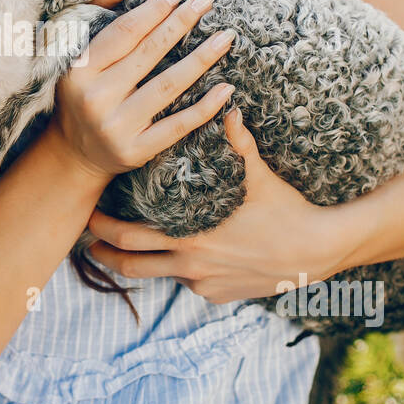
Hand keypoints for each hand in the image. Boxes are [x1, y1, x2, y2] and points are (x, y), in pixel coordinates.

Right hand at [49, 0, 236, 183]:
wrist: (74, 153)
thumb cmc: (79, 92)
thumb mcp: (77, 53)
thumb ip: (99, 12)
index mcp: (79, 70)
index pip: (123, 34)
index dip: (152, 12)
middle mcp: (96, 98)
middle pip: (149, 54)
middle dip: (181, 23)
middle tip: (207, 1)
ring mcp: (117, 127)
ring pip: (168, 86)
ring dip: (201, 59)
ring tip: (225, 37)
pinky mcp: (136, 150)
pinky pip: (177, 126)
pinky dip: (204, 107)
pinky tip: (226, 88)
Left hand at [84, 105, 348, 301]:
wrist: (317, 253)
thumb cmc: (287, 211)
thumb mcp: (259, 175)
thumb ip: (238, 143)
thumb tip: (227, 106)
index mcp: (190, 235)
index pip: (128, 237)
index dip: (102, 230)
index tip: (88, 216)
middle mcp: (190, 265)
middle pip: (130, 263)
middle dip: (103, 252)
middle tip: (86, 239)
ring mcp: (202, 285)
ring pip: (156, 277)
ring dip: (133, 265)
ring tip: (115, 254)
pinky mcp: (217, 296)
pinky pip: (189, 284)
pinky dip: (179, 271)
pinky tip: (179, 255)